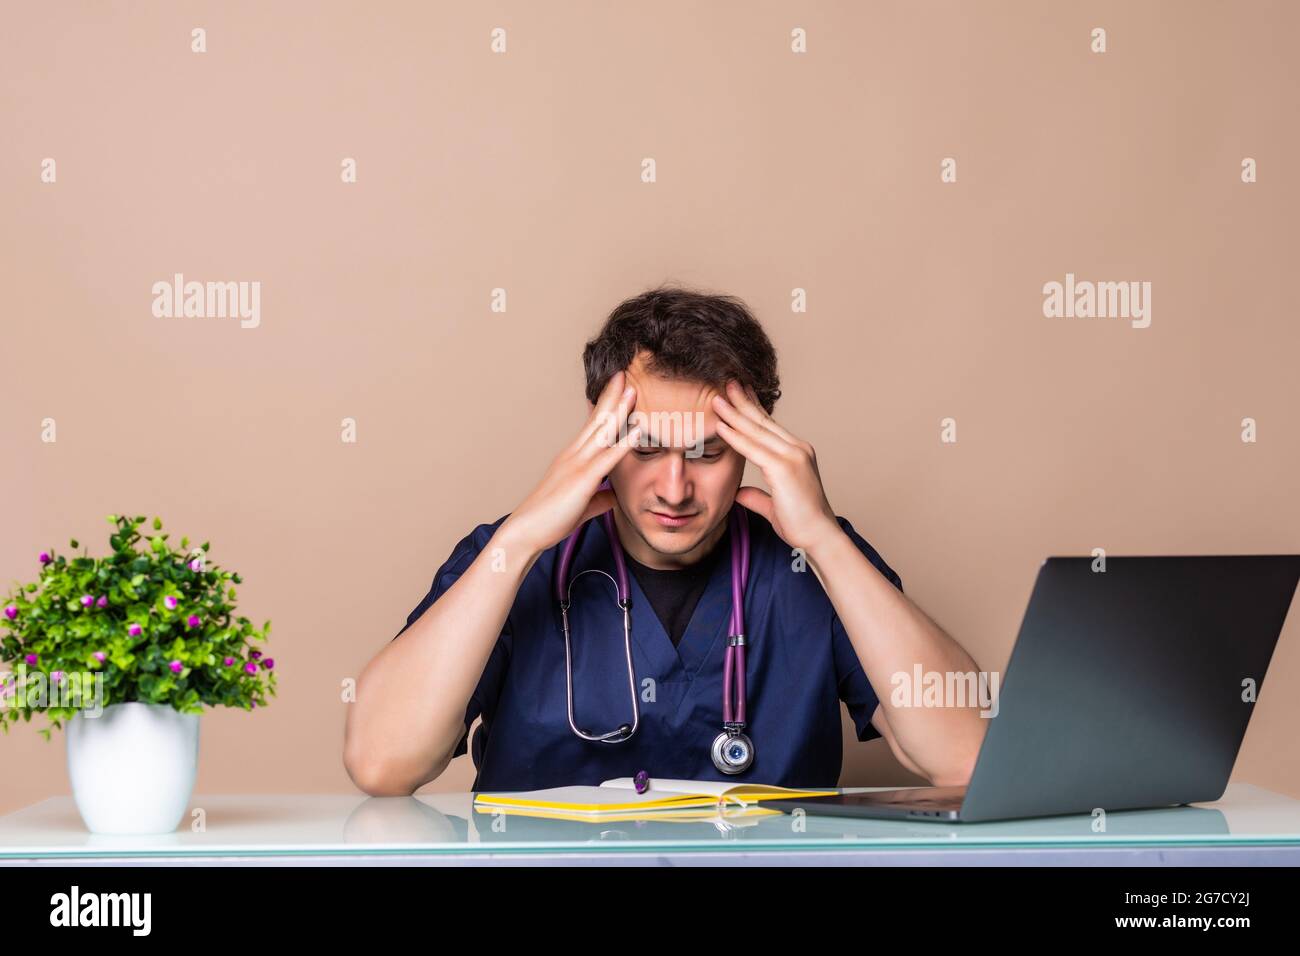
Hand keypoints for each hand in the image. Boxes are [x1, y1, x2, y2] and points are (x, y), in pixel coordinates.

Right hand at [501, 370, 641, 555]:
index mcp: (573, 459)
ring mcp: (577, 465)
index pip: (593, 426)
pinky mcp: (582, 480)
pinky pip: (607, 458)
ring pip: (601, 432)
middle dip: (612, 396)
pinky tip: (637, 430)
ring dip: (618, 410)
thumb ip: (600, 498)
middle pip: (596, 420)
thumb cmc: (550, 520)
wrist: (525, 532)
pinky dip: (624, 443)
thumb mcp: (582, 506)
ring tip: (632, 389)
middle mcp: (574, 455)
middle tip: (624, 373)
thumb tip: (614, 496)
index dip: (606, 406)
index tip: (618, 389)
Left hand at [711, 380, 841, 552]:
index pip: (770, 426)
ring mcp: (792, 456)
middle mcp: (797, 449)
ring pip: (756, 430)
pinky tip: (721, 426)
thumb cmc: (801, 524)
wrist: (818, 537)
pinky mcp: (784, 467)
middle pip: (763, 421)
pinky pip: (753, 448)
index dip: (752, 409)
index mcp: (797, 453)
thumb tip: (739, 491)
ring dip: (734, 413)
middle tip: (726, 383)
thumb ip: (756, 495)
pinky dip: (735, 436)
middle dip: (742, 401)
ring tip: (716, 397)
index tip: (738, 395)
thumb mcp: (773, 505)